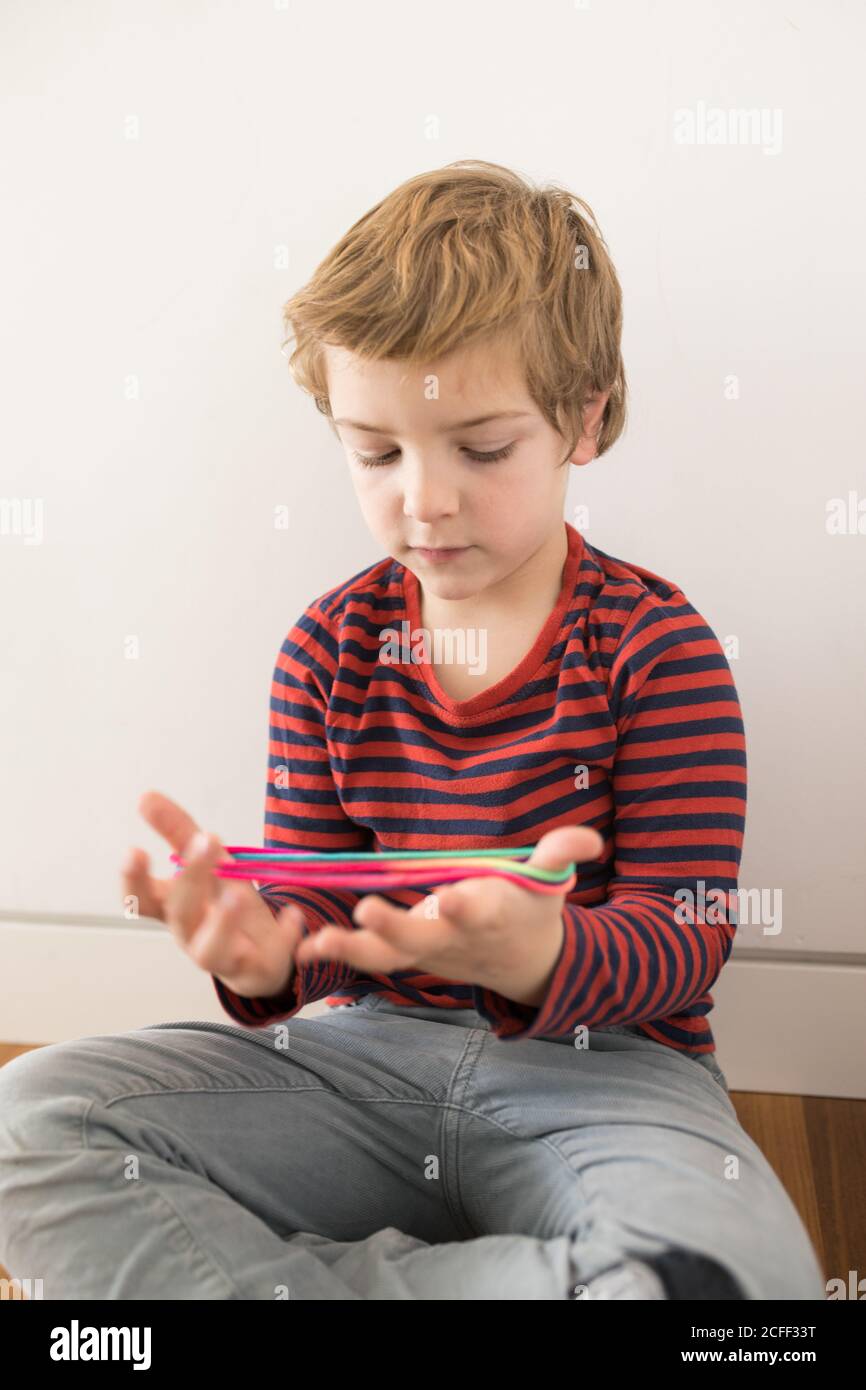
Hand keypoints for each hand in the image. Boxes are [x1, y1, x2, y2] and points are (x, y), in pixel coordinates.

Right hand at [122, 790, 304, 999]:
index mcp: (176, 909)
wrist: (259, 957)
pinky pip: (271, 956)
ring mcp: (224, 957)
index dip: (134, 880)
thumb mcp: (207, 865)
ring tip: (236, 895)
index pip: (142, 900)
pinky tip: (293, 915)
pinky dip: (283, 936)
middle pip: (181, 914)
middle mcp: (192, 935)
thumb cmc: (222, 907)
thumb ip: (179, 832)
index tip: (135, 850)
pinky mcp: (258, 969)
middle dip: (190, 879)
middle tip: (205, 841)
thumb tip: (146, 796)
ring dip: (221, 923)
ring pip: (210, 951)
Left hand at [294, 825, 604, 1007]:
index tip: (449, 897)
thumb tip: (591, 838)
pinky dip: (340, 955)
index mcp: (490, 915)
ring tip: (318, 943)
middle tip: (364, 911)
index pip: (478, 912)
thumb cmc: (531, 910)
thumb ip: (561, 853)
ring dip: (353, 950)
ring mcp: (429, 952)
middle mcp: (455, 938)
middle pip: (421, 938)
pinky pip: (371, 959)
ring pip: (388, 957)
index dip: (464, 907)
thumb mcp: (550, 883)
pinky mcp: (409, 957)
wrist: (526, 966)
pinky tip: (303, 948)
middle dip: (392, 927)